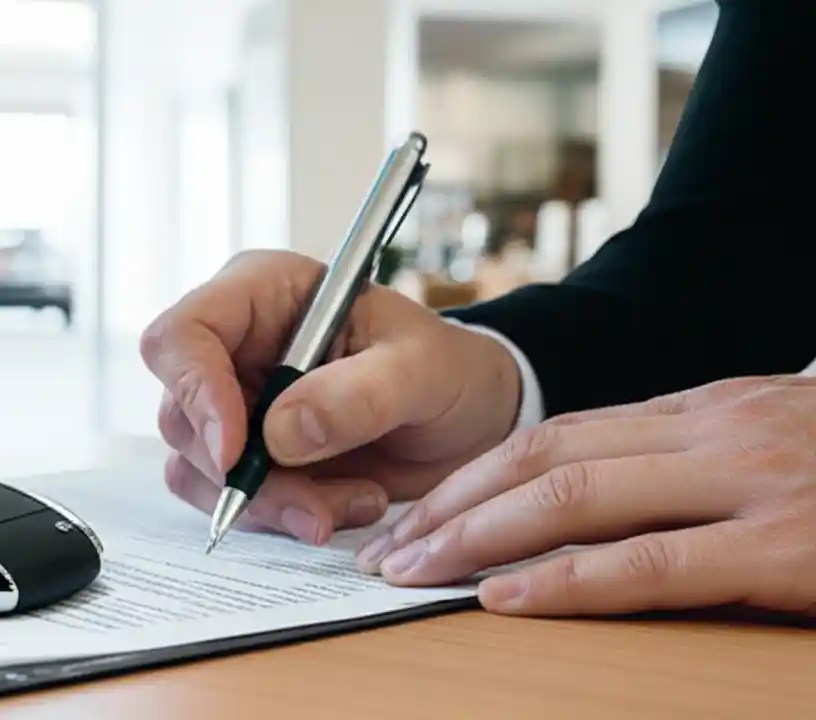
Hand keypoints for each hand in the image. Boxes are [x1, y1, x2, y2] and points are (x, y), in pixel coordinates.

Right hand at [139, 250, 523, 544]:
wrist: (468, 420)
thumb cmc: (448, 370)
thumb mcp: (424, 370)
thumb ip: (358, 394)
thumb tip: (278, 432)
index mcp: (262, 294)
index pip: (182, 335)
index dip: (194, 392)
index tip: (236, 453)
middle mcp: (233, 346)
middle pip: (182, 415)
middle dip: (246, 474)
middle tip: (318, 506)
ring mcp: (234, 403)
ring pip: (198, 468)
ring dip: (269, 502)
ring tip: (354, 502)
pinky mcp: (247, 455)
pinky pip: (230, 498)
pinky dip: (280, 516)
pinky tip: (342, 506)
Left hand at [358, 375, 815, 617]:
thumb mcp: (770, 440)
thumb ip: (686, 457)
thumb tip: (590, 485)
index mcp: (704, 408)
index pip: (556, 433)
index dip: (474, 475)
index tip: (417, 511)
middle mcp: (714, 430)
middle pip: (545, 457)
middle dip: (454, 505)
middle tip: (389, 548)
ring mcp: (751, 483)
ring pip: (578, 496)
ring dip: (481, 537)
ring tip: (416, 573)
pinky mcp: (787, 548)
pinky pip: (651, 562)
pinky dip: (568, 581)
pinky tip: (507, 598)